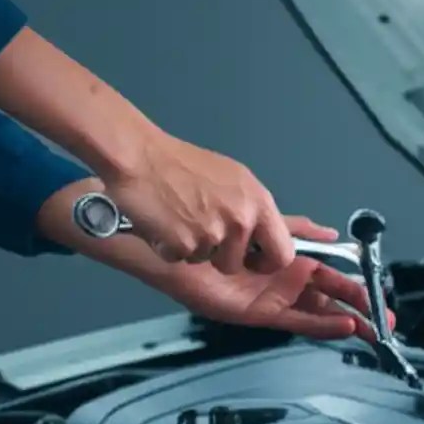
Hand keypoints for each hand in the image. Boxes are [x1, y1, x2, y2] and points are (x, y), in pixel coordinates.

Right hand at [104, 132, 294, 271]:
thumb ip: (251, 208)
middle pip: (238, 264)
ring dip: (194, 249)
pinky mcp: (185, 244)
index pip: (283, 253)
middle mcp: (241, 220)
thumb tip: (264, 234)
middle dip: (223, 259)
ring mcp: (213, 234)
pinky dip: (171, 248)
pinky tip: (163, 223)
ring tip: (181, 220)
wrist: (141, 158)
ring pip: (208, 262)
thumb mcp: (233, 180)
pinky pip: (182, 259)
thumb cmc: (184, 164)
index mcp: (258, 202)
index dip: (268, 262)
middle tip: (205, 237)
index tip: (254, 260)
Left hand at [149, 216, 394, 341]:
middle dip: (359, 309)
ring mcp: (275, 298)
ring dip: (348, 320)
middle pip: (331, 298)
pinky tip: (345, 326)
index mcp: (290, 259)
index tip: (378, 293)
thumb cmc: (218, 224)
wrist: (183, 240)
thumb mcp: (267, 220)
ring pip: (320, 312)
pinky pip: (297, 321)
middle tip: (385, 320)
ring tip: (373, 329)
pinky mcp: (261, 312)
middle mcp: (285, 281)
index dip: (356, 285)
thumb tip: (329, 232)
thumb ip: (298, 229)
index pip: (332, 275)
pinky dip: (322, 324)